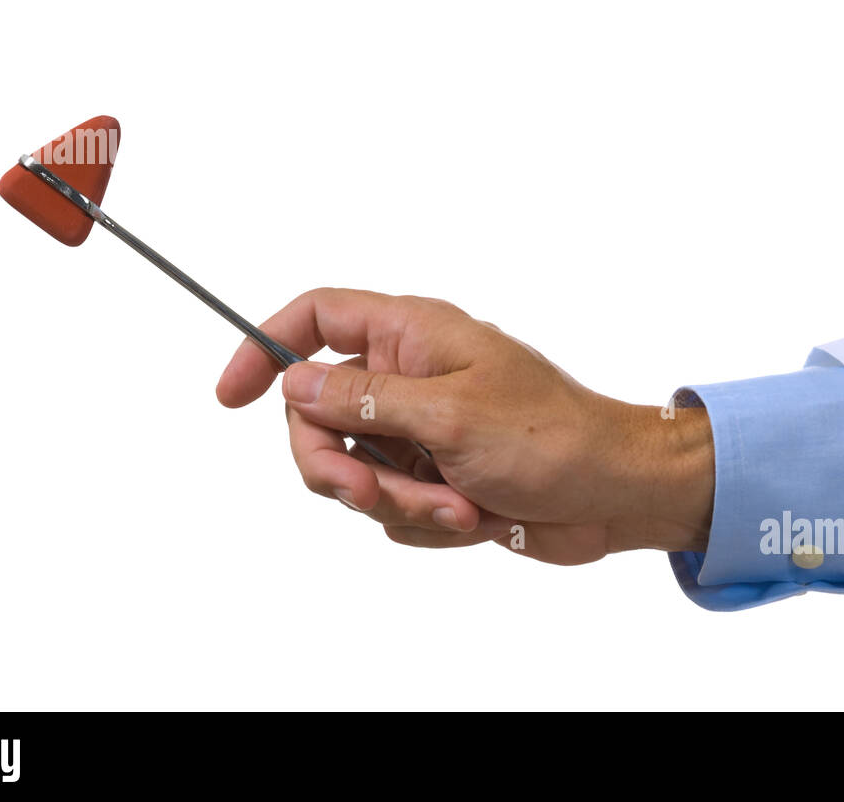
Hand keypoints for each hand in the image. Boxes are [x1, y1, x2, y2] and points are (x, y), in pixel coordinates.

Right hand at [217, 288, 713, 564]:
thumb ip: (363, 399)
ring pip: (354, 472)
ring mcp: (419, 432)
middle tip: (370, 493)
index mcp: (413, 335)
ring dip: (401, 503)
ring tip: (460, 507)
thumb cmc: (553, 437)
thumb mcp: (450, 415)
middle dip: (341, 466)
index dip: (265, 348)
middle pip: (318, 416)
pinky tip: (476, 518)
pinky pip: (390, 509)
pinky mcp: (433, 479)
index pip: (316, 319)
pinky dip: (427, 523)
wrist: (613, 495)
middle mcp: (408, 379)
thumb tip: (293, 383)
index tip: (230, 396)